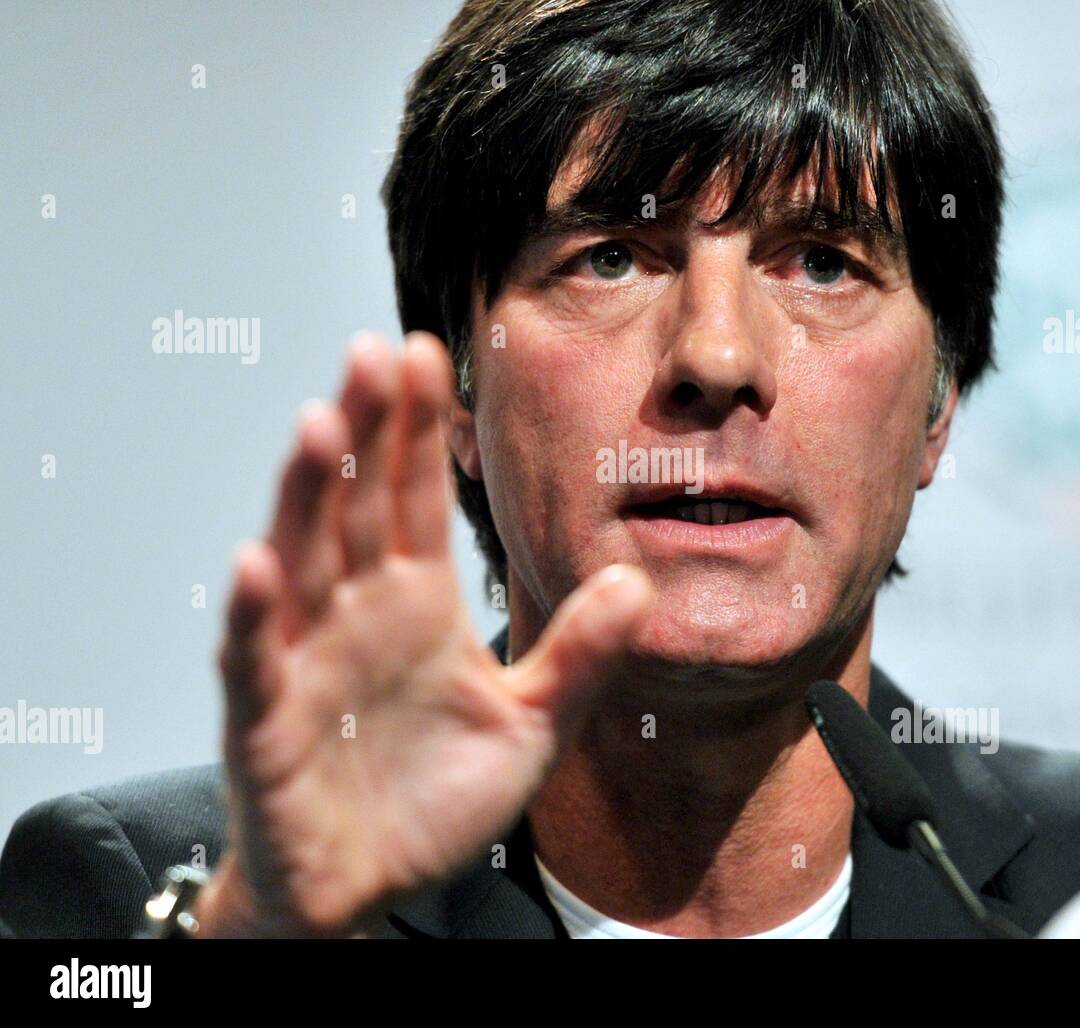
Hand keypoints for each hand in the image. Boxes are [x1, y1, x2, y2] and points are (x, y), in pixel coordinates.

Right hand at [197, 332, 653, 936]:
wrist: (368, 887)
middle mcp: (355, 612)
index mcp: (416, 602)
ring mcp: (305, 659)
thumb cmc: (432, 802)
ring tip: (322, 424)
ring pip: (300, 560)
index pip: (414, 497)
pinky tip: (256, 563)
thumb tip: (637, 579)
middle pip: (355, 504)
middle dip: (365, 429)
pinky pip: (253, 661)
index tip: (426, 355)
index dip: (419, 429)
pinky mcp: (266, 721)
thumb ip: (580, 655)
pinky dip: (249, 616)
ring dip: (306, 495)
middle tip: (374, 352)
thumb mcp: (530, 723)